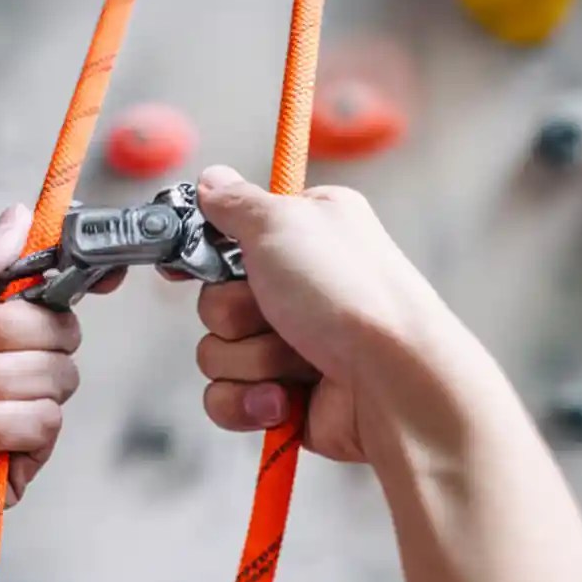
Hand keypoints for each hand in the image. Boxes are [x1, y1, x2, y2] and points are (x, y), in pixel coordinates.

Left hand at [0, 205, 92, 570]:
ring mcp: (16, 407)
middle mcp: (4, 358)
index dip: (78, 278)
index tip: (102, 276)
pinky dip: (0, 430)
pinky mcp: (24, 455)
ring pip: (60, 379)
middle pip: (64, 330)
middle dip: (9, 342)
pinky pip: (47, 424)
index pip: (52, 288)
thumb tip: (19, 214)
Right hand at [191, 165, 464, 465]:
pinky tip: (286, 400)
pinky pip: (226, 399)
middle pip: (213, 300)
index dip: (202, 253)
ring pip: (216, 352)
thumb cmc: (352, 298)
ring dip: (251, 360)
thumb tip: (210, 179)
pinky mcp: (285, 397)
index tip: (184, 266)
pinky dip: (250, 401)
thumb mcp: (283, 224)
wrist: (397, 388)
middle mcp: (298, 288)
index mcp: (303, 235)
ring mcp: (292, 346)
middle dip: (237, 314)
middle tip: (277, 311)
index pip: (227, 238)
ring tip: (300, 360)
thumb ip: (237, 203)